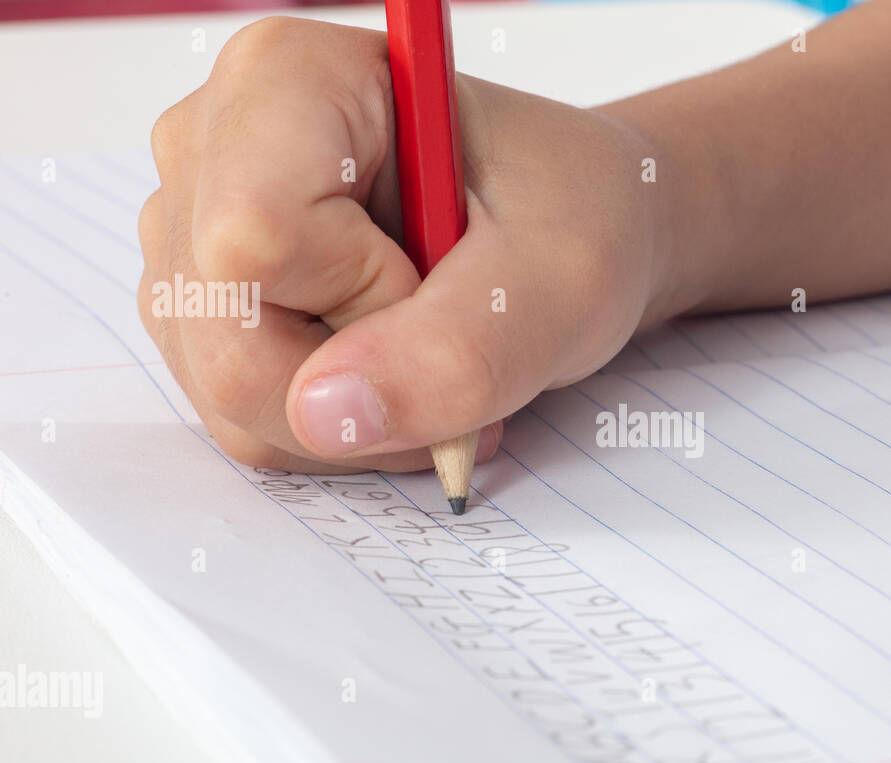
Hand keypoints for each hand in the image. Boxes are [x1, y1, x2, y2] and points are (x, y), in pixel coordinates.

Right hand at [138, 16, 672, 472]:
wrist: (568, 230)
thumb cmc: (572, 218)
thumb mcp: (559, 284)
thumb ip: (457, 350)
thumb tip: (325, 416)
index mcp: (287, 81)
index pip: (254, 238)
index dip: (360, 295)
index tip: (440, 270)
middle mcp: (212, 146)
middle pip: (225, 339)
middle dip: (359, 382)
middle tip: (451, 334)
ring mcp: (191, 230)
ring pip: (226, 393)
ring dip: (353, 417)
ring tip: (433, 354)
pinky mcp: (204, 304)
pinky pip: (238, 416)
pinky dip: (333, 426)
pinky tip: (395, 377)